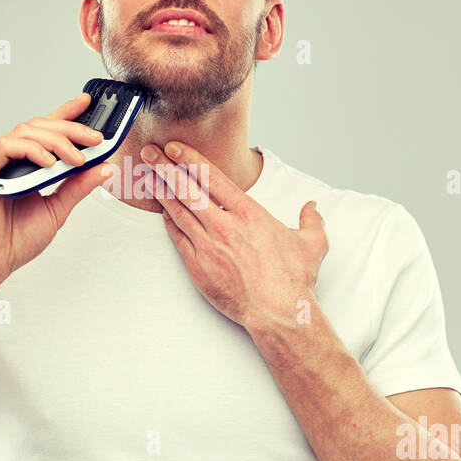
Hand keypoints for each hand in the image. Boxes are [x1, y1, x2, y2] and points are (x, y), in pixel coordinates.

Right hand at [0, 92, 113, 284]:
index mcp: (26, 164)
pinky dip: (31, 150)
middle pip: (39, 127)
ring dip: (56, 140)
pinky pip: (6, 147)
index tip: (87, 101)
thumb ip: (78, 186)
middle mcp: (10, 158)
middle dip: (71, 128)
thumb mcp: (58, 208)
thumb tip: (105, 167)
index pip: (46, 130)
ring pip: (25, 132)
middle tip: (95, 139)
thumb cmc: (17, 238)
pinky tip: (49, 163)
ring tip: (76, 158)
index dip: (66, 113)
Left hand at [138, 141, 327, 331]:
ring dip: (162, 192)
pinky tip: (163, 212)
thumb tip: (313, 207)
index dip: (190, 159)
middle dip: (165, 168)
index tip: (174, 148)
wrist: (278, 312)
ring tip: (147, 177)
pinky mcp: (199, 267)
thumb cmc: (293, 279)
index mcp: (249, 213)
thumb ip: (311, 220)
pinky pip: (178, 239)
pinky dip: (169, 222)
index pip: (213, 177)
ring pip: (179, 212)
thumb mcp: (311, 243)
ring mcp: (209, 247)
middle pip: (188, 189)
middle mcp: (225, 226)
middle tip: (149, 154)